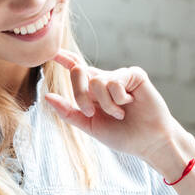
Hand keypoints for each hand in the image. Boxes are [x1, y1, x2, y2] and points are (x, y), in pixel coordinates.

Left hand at [45, 49, 180, 165]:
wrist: (148, 142)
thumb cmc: (122, 135)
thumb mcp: (90, 126)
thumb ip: (69, 112)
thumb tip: (47, 97)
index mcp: (94, 91)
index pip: (78, 69)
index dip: (65, 58)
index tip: (52, 51)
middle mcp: (106, 80)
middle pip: (79, 71)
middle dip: (79, 94)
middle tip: (90, 112)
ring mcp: (120, 76)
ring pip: (97, 80)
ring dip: (106, 104)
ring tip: (119, 114)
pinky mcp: (134, 75)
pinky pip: (115, 81)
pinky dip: (119, 98)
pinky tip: (130, 104)